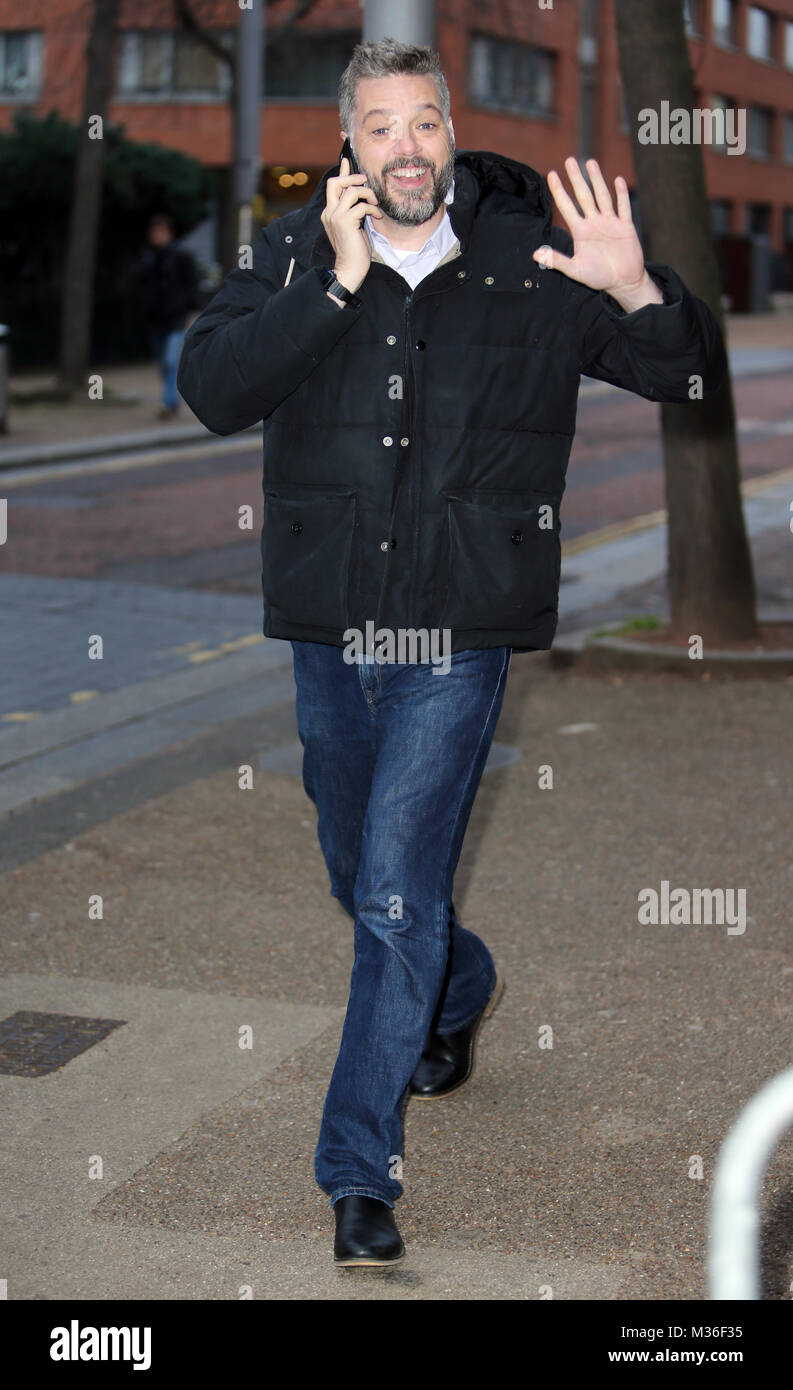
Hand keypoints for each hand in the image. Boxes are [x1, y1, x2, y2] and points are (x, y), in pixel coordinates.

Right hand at [320, 155, 383, 294]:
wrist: (350, 269)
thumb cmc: (355, 249)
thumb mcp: (354, 225)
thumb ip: (355, 208)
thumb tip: (361, 195)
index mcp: (329, 212)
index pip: (333, 185)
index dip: (342, 171)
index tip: (347, 160)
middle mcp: (329, 212)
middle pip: (335, 182)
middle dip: (352, 178)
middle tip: (365, 182)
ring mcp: (335, 217)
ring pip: (350, 191)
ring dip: (366, 193)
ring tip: (374, 203)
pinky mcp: (344, 222)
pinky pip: (360, 205)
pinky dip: (372, 208)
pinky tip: (376, 216)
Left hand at [534, 157, 661, 311]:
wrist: (623, 282)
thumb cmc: (598, 277)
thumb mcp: (575, 270)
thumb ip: (557, 261)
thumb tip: (535, 253)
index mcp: (580, 231)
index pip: (567, 207)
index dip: (559, 191)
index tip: (551, 174)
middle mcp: (594, 223)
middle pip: (584, 196)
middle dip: (576, 178)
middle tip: (569, 160)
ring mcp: (610, 223)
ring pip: (602, 196)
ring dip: (597, 180)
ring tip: (590, 163)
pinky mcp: (626, 226)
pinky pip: (623, 207)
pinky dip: (621, 195)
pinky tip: (617, 180)